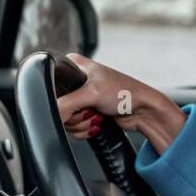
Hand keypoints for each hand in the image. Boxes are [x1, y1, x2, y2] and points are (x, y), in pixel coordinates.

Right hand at [56, 53, 186, 154]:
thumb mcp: (91, 94)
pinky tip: (99, 122)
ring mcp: (81, 98)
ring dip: (83, 123)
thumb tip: (52, 117)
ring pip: (66, 120)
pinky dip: (86, 130)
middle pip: (58, 107)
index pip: (51, 86)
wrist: (144, 111)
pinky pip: (74, 128)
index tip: (77, 102)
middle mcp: (76, 81)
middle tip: (92, 108)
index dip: (62, 99)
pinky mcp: (86, 113)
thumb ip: (65, 105)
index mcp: (73, 66)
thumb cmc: (125, 93)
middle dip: (77, 114)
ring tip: (98, 114)